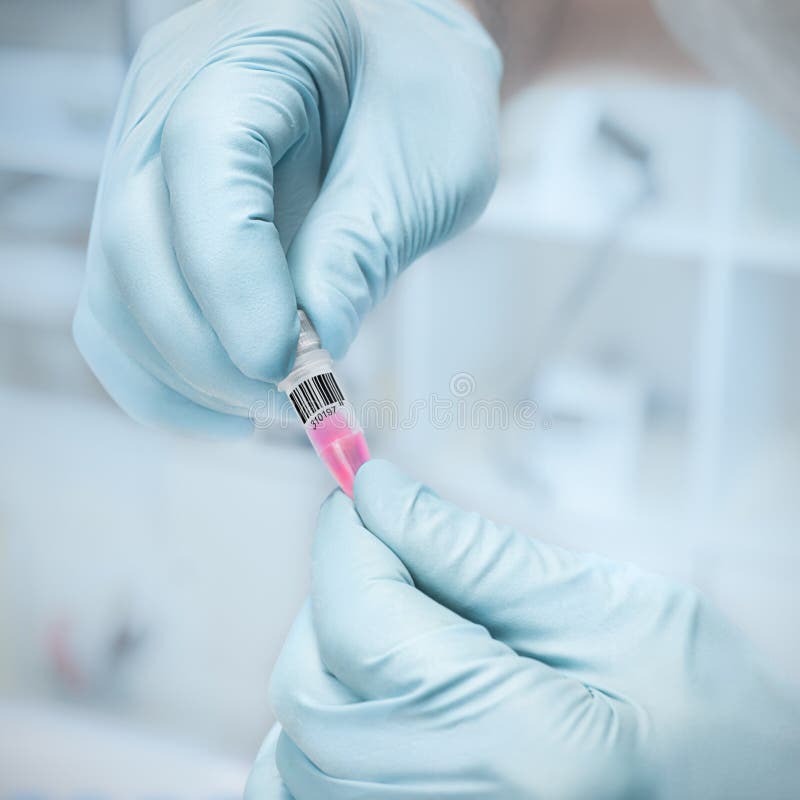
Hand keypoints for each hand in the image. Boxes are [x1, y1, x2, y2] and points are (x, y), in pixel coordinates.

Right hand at [74, 0, 499, 434]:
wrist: (397, 65)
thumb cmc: (423, 97)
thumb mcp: (426, 163)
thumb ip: (362, 246)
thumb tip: (313, 350)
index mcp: (253, 50)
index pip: (202, 159)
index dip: (234, 277)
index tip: (286, 364)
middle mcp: (171, 100)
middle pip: (134, 239)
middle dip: (210, 350)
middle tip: (293, 401)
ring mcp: (147, 162)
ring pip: (114, 289)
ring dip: (185, 374)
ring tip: (272, 407)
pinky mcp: (154, 220)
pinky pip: (124, 309)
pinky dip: (166, 376)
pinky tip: (229, 407)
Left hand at [250, 460, 799, 798]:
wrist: (740, 795)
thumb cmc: (703, 709)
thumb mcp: (610, 609)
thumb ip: (478, 555)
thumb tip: (380, 494)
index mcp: (527, 746)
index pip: (367, 627)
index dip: (350, 541)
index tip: (364, 488)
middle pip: (314, 687)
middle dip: (334, 593)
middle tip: (385, 542)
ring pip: (298, 743)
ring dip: (325, 654)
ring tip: (398, 612)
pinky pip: (309, 788)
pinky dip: (321, 725)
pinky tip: (378, 683)